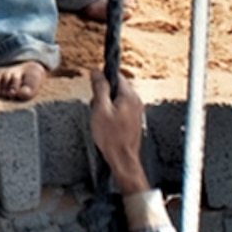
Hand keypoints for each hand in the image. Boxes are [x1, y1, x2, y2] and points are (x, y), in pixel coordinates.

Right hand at [87, 73, 148, 194]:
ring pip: (118, 98)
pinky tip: (107, 125)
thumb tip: (97, 73)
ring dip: (107, 105)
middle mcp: (135, 101)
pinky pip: (121, 109)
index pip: (116, 75)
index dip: (102, 78)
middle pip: (116, 87)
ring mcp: (136, 111)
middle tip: (97, 107)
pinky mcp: (133, 120)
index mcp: (129, 96)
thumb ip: (99, 89)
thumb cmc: (112, 139)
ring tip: (101, 118)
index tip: (94, 83)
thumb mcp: (100, 110)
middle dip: (103, 95)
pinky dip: (112, 113)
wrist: (122, 158)